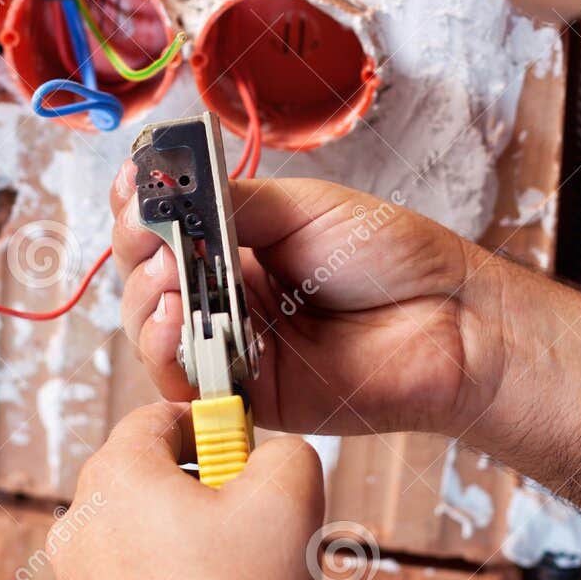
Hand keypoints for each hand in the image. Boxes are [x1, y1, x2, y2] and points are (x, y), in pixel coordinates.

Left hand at [51, 401, 323, 579]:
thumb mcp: (290, 501)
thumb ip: (286, 452)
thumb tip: (275, 458)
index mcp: (115, 474)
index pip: (160, 417)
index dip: (215, 427)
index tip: (249, 456)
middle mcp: (78, 524)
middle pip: (150, 479)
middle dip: (207, 492)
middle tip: (258, 524)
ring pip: (144, 539)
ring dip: (193, 548)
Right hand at [111, 165, 503, 444]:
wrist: (451, 317)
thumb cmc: (389, 255)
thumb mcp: (303, 207)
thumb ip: (232, 204)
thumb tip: (170, 191)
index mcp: (239, 245)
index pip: (165, 227)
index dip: (138, 208)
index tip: (130, 184)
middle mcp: (229, 297)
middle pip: (148, 280)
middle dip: (137, 252)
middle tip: (149, 233)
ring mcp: (236, 347)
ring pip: (155, 332)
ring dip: (145, 301)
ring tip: (166, 277)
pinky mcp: (250, 395)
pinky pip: (188, 383)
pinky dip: (166, 354)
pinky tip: (171, 322)